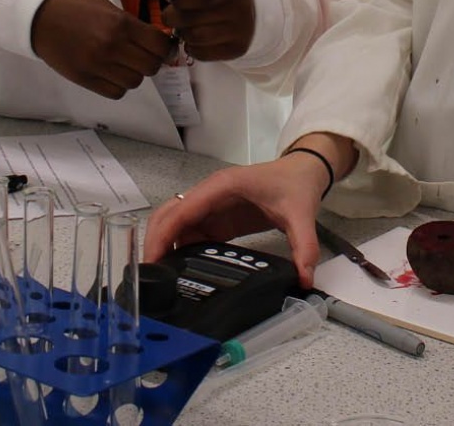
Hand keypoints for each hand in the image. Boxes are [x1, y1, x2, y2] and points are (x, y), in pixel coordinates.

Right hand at [30, 0, 172, 98]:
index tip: (164, 47)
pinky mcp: (84, 80)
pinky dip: (119, 85)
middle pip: (150, 66)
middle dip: (152, 61)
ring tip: (125, 63)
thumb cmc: (78, 9)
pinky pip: (116, 93)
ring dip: (134, 74)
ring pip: (134, 82)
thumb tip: (157, 42)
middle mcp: (112, 46)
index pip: (158, 45)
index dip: (166, 48)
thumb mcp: (109, 9)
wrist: (41, 18)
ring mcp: (97, 65)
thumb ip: (133, 26)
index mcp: (120, 24)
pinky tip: (112, 74)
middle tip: (144, 55)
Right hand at [143, 150, 327, 284]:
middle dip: (156, 242)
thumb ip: (304, 246)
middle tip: (150, 277)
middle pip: (170, 214)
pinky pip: (190, 233)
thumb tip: (304, 278)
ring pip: (176, 225)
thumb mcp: (301, 215)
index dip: (164, 234)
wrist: (304, 172)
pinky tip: (179, 272)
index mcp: (223, 186)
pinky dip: (180, 250)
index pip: (183, 209)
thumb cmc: (295, 185)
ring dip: (165, 248)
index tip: (152, 261)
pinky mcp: (217, 218)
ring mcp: (211, 206)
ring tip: (160, 281)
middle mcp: (210, 194)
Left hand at [163, 0, 254, 60]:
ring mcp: (239, 32)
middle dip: (173, 16)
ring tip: (183, 26)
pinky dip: (191, 47)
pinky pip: (202, 54)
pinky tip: (193, 38)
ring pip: (194, 38)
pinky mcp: (236, 49)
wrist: (252, 8)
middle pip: (192, 19)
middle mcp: (239, 9)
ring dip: (181, 32)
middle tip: (171, 13)